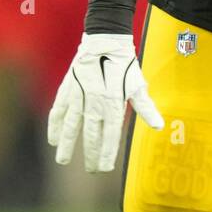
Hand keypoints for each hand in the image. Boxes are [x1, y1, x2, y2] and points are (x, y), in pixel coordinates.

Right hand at [48, 33, 163, 171]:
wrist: (104, 41)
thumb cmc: (124, 65)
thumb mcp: (138, 86)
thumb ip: (146, 108)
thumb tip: (159, 126)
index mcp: (113, 104)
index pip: (110, 135)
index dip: (108, 153)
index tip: (105, 168)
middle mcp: (95, 103)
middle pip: (91, 135)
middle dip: (91, 155)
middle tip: (91, 170)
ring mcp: (79, 97)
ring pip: (71, 126)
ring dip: (67, 145)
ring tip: (62, 161)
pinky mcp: (68, 89)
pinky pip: (59, 111)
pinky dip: (55, 125)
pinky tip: (53, 139)